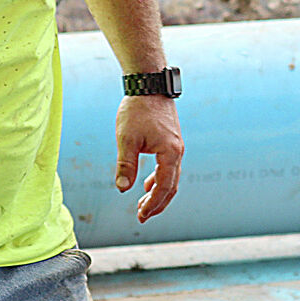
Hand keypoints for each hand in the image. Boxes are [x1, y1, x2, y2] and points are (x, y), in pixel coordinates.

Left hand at [113, 94, 182, 221]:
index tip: (141, 215)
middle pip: (172, 186)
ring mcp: (176, 146)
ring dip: (158, 193)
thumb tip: (122, 189)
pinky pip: (168, 167)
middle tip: (142, 216)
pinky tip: (146, 184)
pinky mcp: (170, 142)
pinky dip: (159, 179)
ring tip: (142, 204)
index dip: (153, 204)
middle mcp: (177, 151)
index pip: (164, 186)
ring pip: (171, 178)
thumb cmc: (137, 109)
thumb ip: (125, 165)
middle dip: (157, 204)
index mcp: (170, 153)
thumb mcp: (126, 139)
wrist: (149, 84)